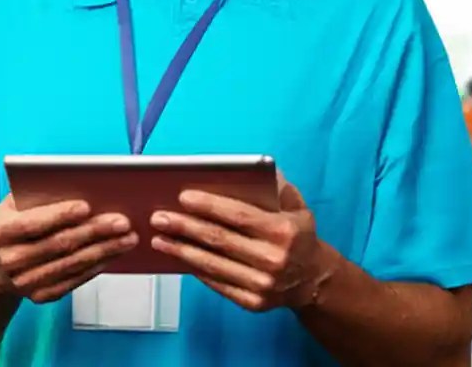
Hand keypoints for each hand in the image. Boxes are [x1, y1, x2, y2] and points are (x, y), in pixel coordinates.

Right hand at [0, 196, 137, 303]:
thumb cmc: (13, 222)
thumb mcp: (14, 203)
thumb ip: (37, 193)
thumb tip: (76, 182)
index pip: (31, 223)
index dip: (59, 215)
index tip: (87, 206)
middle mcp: (8, 260)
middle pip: (58, 245)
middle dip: (94, 232)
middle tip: (122, 222)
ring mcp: (23, 282)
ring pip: (70, 265)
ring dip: (104, 251)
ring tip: (128, 238)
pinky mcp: (40, 296)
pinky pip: (73, 281)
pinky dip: (97, 267)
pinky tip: (114, 254)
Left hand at [150, 176, 334, 311]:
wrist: (312, 280)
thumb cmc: (299, 237)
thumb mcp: (298, 207)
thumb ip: (278, 188)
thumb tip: (256, 169)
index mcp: (284, 232)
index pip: (239, 216)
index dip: (209, 206)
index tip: (184, 197)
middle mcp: (273, 259)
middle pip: (219, 240)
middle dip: (185, 227)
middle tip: (160, 217)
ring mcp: (262, 285)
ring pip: (212, 264)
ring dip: (181, 250)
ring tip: (159, 238)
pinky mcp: (252, 303)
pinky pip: (217, 283)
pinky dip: (196, 269)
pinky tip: (180, 257)